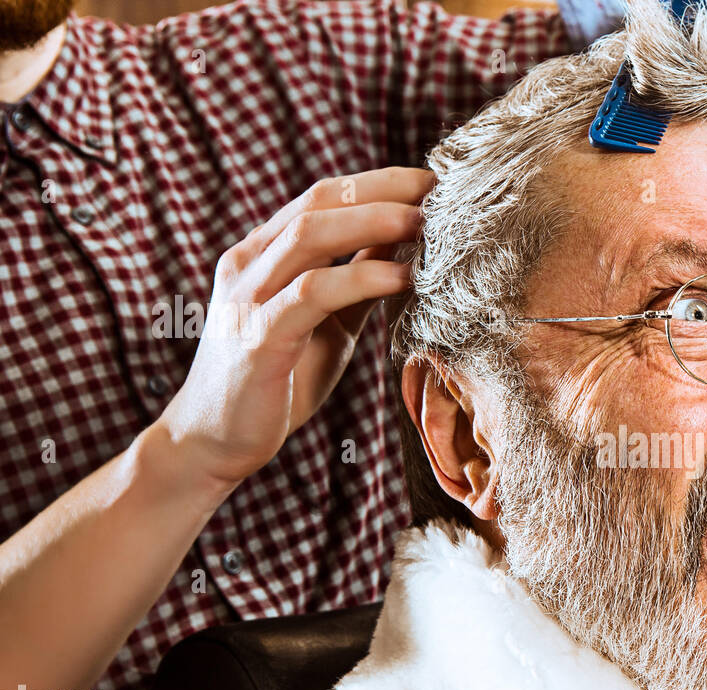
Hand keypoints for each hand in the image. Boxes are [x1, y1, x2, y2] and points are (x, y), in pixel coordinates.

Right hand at [156, 167, 433, 490]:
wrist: (217, 440)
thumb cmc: (278, 379)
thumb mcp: (328, 321)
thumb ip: (357, 282)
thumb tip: (407, 245)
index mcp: (264, 253)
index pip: (325, 196)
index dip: (380, 182)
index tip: (435, 181)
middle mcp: (251, 263)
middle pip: (320, 201)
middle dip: (383, 190)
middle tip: (440, 191)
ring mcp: (249, 296)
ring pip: (311, 235)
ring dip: (374, 222)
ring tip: (427, 224)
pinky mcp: (258, 336)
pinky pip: (311, 294)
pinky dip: (360, 279)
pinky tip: (402, 278)